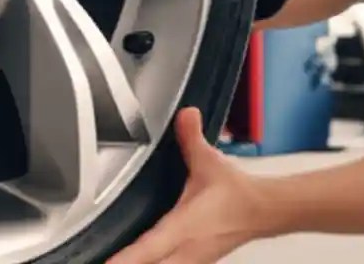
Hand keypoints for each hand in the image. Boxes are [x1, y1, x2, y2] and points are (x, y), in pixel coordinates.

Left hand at [106, 107, 271, 263]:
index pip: (149, 248)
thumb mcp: (210, 162)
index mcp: (185, 227)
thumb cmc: (236, 193)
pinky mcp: (193, 263)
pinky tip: (137, 263)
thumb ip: (191, 138)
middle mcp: (186, 251)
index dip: (127, 259)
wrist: (262, 210)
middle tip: (101, 263)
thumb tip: (186, 115)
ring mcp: (190, 262)